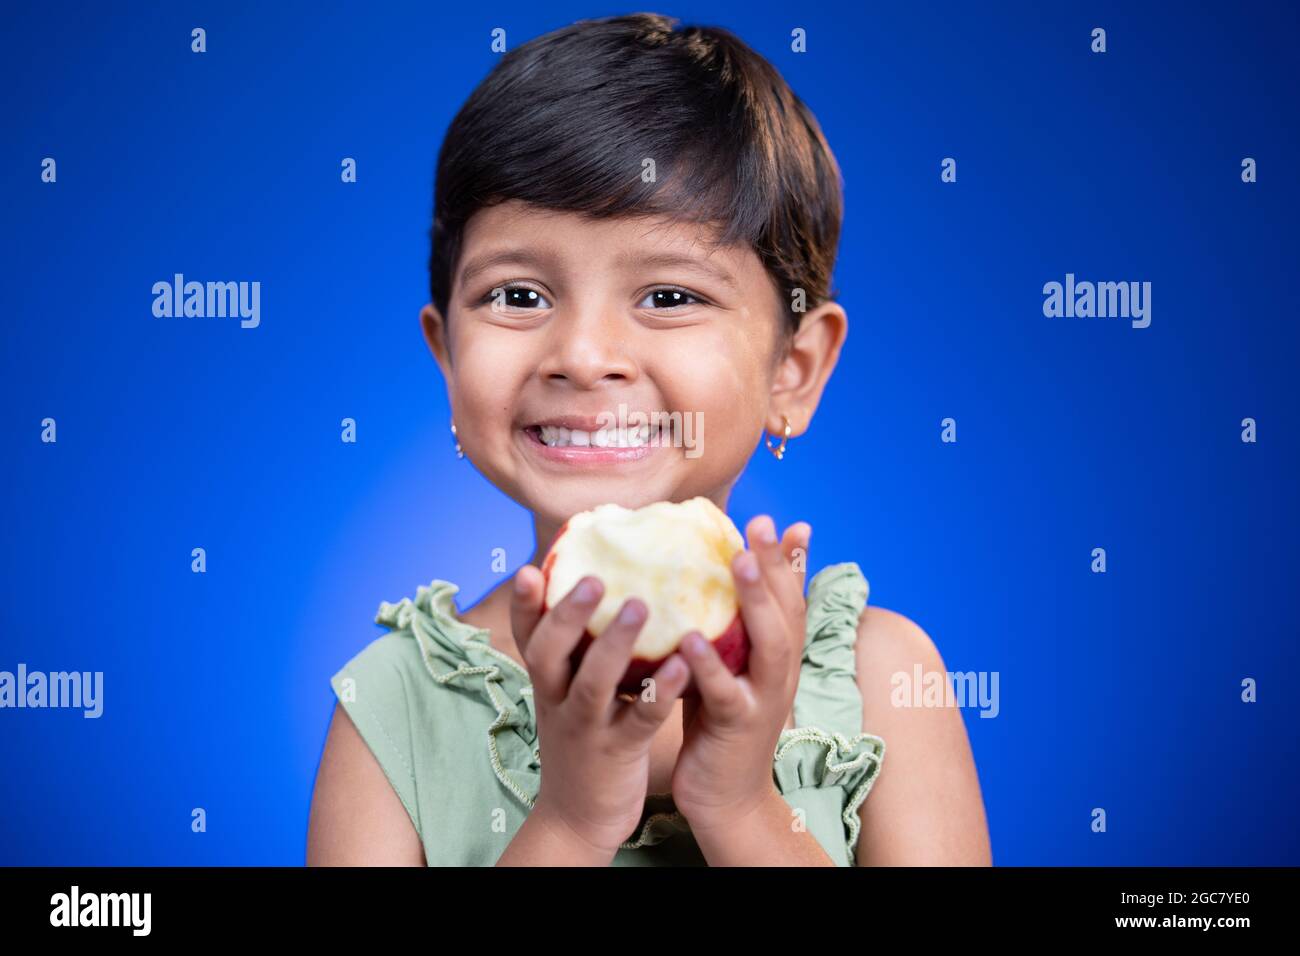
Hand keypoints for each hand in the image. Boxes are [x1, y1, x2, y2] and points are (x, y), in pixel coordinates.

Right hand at [509, 565, 691, 858]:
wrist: (579, 819)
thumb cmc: (584, 741)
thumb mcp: (568, 696)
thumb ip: (580, 653)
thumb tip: (607, 588)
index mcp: (547, 682)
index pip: (527, 636)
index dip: (525, 605)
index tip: (529, 569)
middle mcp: (558, 700)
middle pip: (548, 653)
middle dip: (568, 614)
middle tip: (595, 578)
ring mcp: (586, 728)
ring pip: (593, 683)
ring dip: (614, 644)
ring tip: (640, 607)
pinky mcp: (617, 753)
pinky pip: (640, 719)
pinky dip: (660, 692)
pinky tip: (681, 665)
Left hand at [670, 515, 811, 833]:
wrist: (726, 798)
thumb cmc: (718, 722)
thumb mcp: (727, 667)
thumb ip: (725, 628)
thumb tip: (703, 578)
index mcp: (778, 655)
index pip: (791, 599)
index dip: (792, 561)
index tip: (791, 521)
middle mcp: (781, 672)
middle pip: (788, 610)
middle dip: (778, 564)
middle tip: (762, 522)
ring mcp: (764, 699)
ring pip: (771, 644)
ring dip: (756, 601)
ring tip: (739, 562)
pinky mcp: (737, 727)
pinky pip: (726, 692)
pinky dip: (709, 664)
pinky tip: (689, 638)